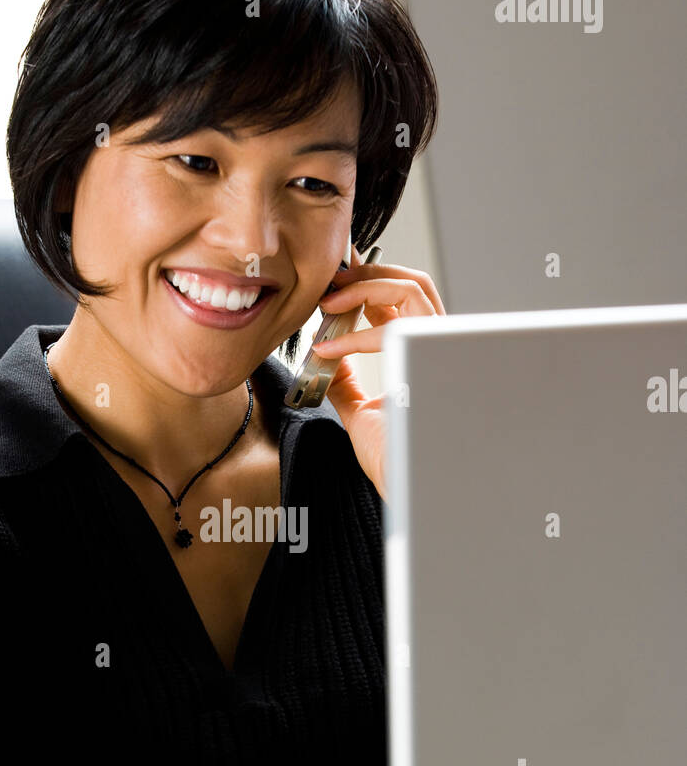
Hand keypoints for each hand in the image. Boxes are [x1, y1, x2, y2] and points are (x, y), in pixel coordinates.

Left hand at [311, 245, 445, 500]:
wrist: (412, 492)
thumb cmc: (397, 462)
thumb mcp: (362, 415)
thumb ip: (346, 386)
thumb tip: (327, 361)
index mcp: (424, 356)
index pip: (405, 300)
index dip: (372, 282)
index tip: (336, 283)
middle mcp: (438, 350)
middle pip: (414, 282)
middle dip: (369, 274)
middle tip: (331, 282)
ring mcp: (440, 355)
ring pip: (412, 289)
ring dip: (364, 289)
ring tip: (327, 304)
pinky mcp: (432, 366)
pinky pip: (397, 329)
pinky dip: (355, 335)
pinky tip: (326, 349)